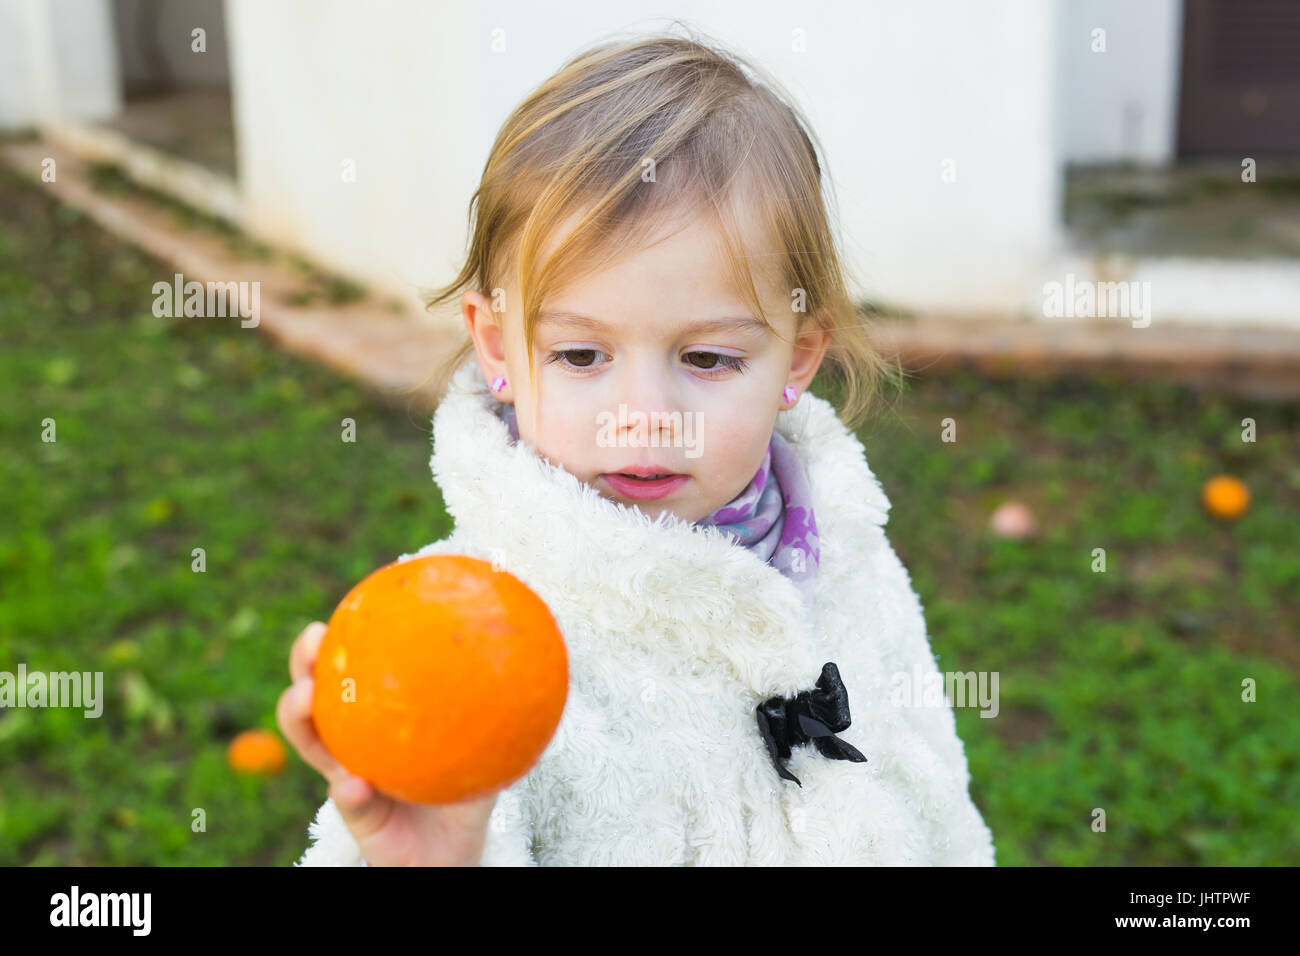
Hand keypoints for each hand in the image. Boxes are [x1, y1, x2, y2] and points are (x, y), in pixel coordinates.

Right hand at [277, 621, 497, 865]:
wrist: (453, 854)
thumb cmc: (466, 793)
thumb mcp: (488, 748)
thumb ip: (498, 713)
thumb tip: (520, 659)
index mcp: (379, 721)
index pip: (351, 674)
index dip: (338, 644)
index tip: (340, 612)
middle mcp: (355, 743)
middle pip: (314, 697)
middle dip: (303, 665)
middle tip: (312, 641)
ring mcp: (348, 777)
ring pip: (310, 743)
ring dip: (300, 717)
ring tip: (305, 698)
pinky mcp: (356, 815)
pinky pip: (348, 801)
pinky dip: (349, 792)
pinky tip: (354, 783)